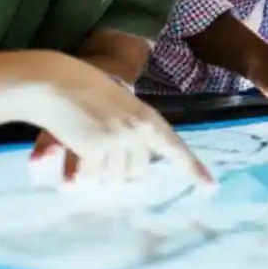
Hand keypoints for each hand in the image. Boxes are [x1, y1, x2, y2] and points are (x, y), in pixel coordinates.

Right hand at [22, 56, 211, 185]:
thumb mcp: (119, 108)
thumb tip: (131, 176)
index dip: (193, 168)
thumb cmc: (83, 92)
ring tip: (84, 151)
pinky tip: (73, 157)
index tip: (210, 187)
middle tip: (100, 157)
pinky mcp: (96, 148)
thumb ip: (131, 133)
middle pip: (138, 172)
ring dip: (99, 174)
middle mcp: (139, 130)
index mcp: (148, 118)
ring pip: (114, 178)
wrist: (56, 81)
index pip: (174, 147)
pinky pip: (92, 176)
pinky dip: (80, 174)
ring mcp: (119, 139)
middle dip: (120, 173)